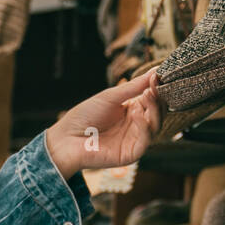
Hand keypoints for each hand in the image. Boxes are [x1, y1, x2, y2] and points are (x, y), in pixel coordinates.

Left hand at [44, 69, 163, 176]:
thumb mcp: (111, 97)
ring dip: (154, 109)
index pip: (153, 100)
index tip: (158, 75)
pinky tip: (136, 113)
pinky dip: (144, 126)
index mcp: (132, 111)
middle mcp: (136, 125)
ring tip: (148, 95)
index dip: (157, 88)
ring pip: (155, 125)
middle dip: (158, 98)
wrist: (66, 139)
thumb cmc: (84, 117)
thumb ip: (134, 86)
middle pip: (158, 112)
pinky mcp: (130, 154)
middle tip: (154, 85)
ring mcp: (134, 140)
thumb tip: (156, 71)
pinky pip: (145, 140)